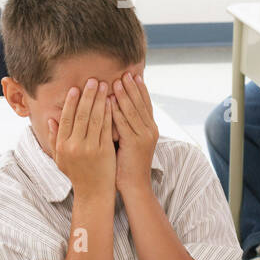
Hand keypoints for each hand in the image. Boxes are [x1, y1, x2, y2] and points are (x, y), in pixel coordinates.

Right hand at [48, 79, 115, 200]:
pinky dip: (110, 113)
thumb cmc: (76, 175)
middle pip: (82, 115)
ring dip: (101, 100)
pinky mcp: (105, 151)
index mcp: (63, 146)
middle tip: (93, 80)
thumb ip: (54, 138)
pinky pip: (107, 128)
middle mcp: (75, 146)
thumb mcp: (60, 159)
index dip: (71, 102)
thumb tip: (50, 119)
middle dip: (88, 96)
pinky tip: (112, 102)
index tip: (75, 88)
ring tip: (105, 86)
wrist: (93, 194)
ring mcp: (91, 148)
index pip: (66, 118)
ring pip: (96, 119)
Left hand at [111, 73, 157, 194]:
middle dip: (132, 87)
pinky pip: (124, 123)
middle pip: (141, 103)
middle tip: (125, 73)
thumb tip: (116, 109)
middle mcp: (150, 130)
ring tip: (117, 81)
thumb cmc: (127, 165)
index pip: (146, 104)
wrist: (135, 186)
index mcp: (150, 129)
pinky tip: (109, 101)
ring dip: (124, 95)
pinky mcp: (134, 143)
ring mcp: (144, 136)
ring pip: (133, 111)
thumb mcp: (130, 141)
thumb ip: (126, 126)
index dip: (140, 89)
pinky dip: (116, 111)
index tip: (134, 76)